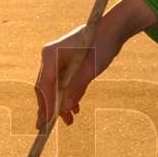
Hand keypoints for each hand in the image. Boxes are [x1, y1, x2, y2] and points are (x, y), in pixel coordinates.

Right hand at [34, 0, 153, 130]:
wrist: (113, 28)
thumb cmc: (103, 44)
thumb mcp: (91, 68)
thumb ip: (77, 88)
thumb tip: (65, 109)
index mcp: (51, 55)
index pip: (44, 85)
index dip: (45, 105)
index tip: (46, 123)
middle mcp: (49, 57)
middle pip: (45, 87)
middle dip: (50, 108)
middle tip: (48, 128)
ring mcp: (56, 59)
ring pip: (53, 87)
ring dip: (60, 104)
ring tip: (69, 121)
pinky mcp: (64, 62)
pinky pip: (61, 83)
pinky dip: (67, 95)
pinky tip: (75, 108)